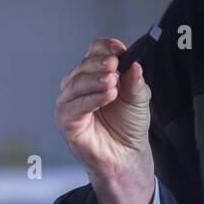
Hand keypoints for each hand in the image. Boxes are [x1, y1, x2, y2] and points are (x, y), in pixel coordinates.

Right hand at [55, 37, 152, 178]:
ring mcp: (70, 102)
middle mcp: (79, 85)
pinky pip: (74, 106)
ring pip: (76, 83)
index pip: (94, 51)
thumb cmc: (128, 126)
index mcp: (95, 74)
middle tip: (114, 65)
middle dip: (100, 63)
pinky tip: (106, 96)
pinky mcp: (66, 120)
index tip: (119, 49)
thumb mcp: (138, 98)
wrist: (127, 156)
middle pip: (83, 65)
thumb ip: (135, 81)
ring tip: (112, 83)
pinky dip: (91, 99)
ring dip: (95, 80)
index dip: (106, 47)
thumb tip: (134, 63)